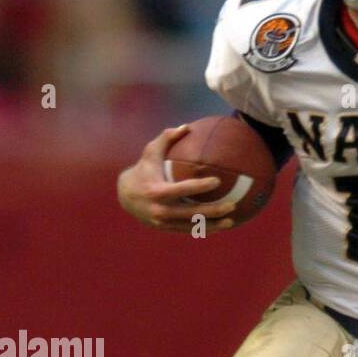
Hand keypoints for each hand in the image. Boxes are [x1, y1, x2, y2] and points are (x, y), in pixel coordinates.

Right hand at [117, 125, 237, 232]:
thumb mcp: (150, 152)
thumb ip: (167, 138)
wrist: (125, 196)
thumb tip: (187, 126)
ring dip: (212, 225)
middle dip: (213, 211)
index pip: (182, 189)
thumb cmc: (142, 169)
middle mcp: (160, 210)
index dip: (200, 186)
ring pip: (191, 226)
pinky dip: (204, 229)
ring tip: (231, 221)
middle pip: (191, 213)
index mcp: (157, 191)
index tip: (218, 181)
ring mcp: (163, 222)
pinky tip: (220, 226)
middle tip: (232, 205)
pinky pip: (188, 230)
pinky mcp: (165, 228)